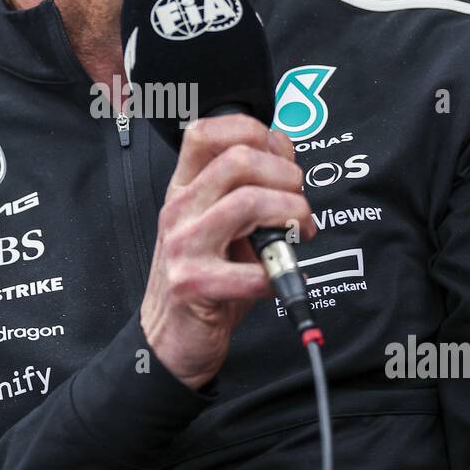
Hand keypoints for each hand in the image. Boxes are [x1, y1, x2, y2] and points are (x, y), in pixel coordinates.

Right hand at [139, 114, 315, 389]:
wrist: (171, 338)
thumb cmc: (205, 278)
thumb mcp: (219, 225)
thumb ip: (245, 191)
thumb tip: (286, 160)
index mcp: (184, 188)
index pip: (205, 131)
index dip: (252, 131)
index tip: (280, 157)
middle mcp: (179, 210)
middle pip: (238, 159)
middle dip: (286, 176)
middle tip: (298, 204)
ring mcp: (184, 245)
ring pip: (248, 202)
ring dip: (291, 215)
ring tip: (299, 235)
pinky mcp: (194, 284)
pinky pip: (253, 270)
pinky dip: (279, 275)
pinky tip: (277, 281)